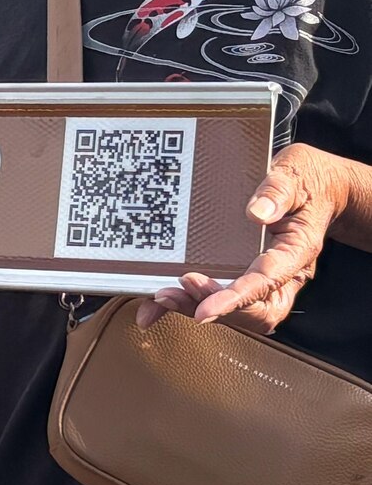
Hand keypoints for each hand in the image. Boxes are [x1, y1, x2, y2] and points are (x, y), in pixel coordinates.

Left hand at [137, 143, 346, 333]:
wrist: (321, 186)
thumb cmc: (308, 180)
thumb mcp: (295, 173)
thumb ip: (277, 191)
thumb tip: (257, 213)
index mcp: (297, 249)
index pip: (267, 283)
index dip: (236, 299)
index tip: (206, 308)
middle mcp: (285, 271)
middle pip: (255, 310)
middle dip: (214, 309)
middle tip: (172, 295)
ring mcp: (270, 277)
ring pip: (240, 311)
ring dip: (199, 307)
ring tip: (163, 299)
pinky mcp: (251, 274)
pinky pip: (227, 298)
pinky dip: (195, 301)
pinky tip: (165, 299)